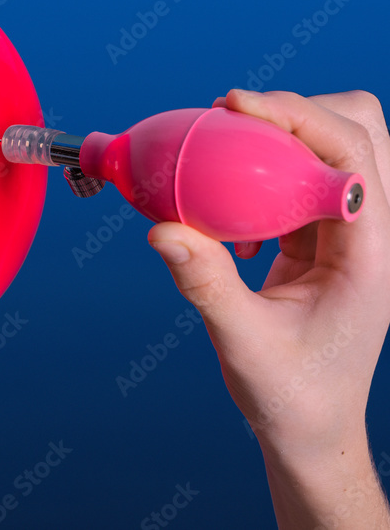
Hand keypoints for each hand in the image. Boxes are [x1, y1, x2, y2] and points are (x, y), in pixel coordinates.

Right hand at [147, 89, 389, 526]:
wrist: (311, 425)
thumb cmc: (290, 394)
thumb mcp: (242, 343)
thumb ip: (204, 283)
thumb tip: (162, 228)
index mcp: (372, 256)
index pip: (353, 158)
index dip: (299, 116)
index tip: (236, 106)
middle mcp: (372, 234)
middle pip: (361, 130)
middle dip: (300, 109)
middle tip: (233, 119)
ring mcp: (351, 232)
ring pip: (335, 146)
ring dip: (283, 135)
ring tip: (227, 150)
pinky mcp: (325, 237)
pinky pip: (301, 178)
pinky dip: (264, 170)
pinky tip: (229, 207)